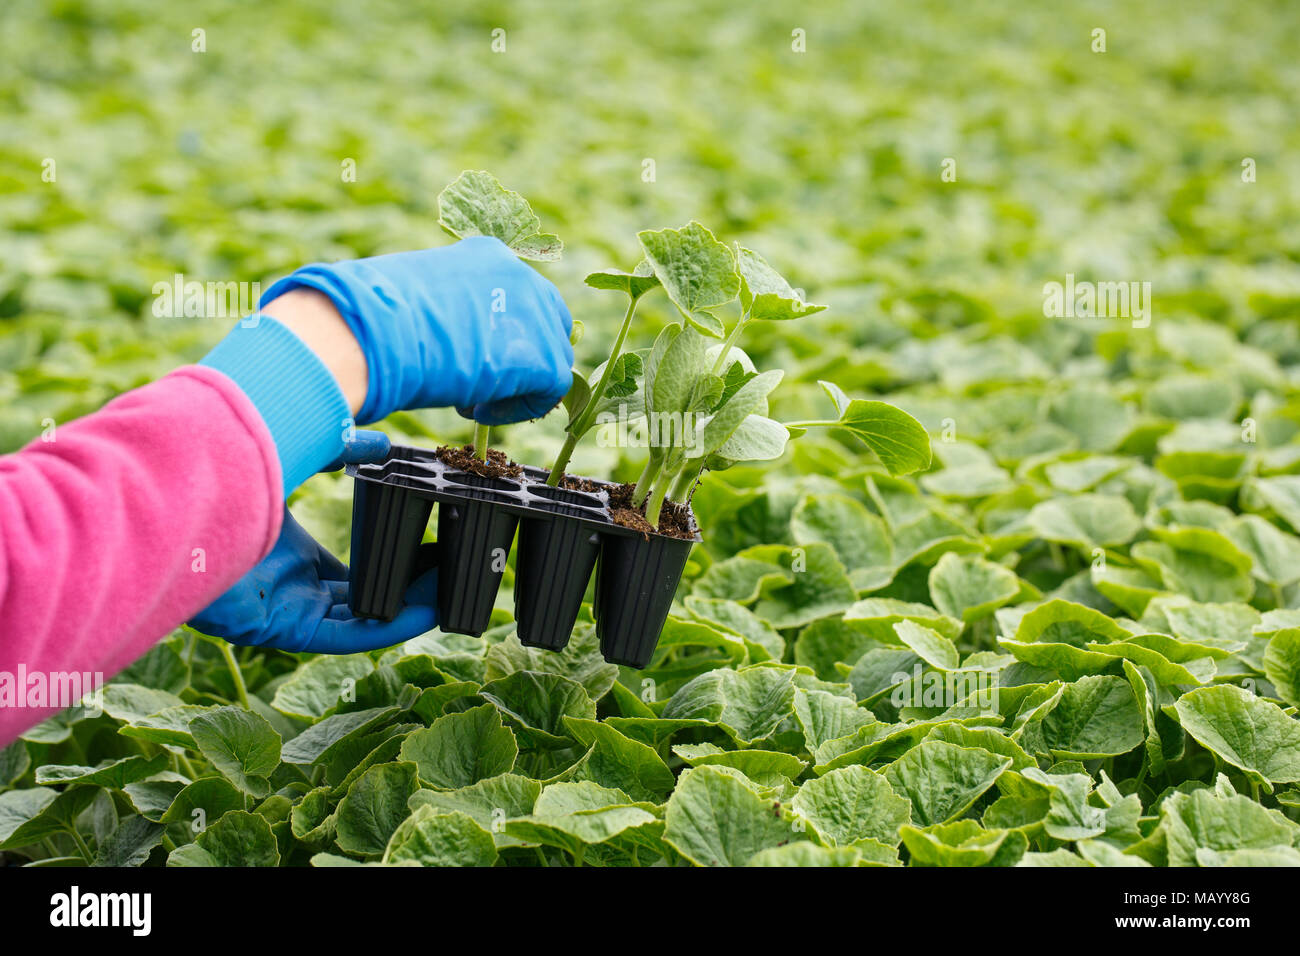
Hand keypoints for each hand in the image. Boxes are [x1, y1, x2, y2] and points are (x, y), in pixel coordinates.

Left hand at [188, 432, 436, 652]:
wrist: (178, 489)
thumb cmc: (222, 472)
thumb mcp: (296, 459)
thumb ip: (339, 453)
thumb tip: (381, 444)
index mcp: (287, 555)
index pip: (349, 572)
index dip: (391, 564)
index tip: (430, 551)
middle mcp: (285, 588)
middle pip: (360, 598)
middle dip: (407, 590)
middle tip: (451, 574)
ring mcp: (282, 612)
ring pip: (357, 620)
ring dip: (406, 611)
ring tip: (451, 596)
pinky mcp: (278, 629)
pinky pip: (341, 637)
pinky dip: (385, 627)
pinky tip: (424, 613)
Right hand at [260, 236, 573, 425]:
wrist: (373, 333)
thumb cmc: (375, 316)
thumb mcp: (417, 298)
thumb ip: (447, 308)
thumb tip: (438, 332)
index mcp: (488, 255)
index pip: (517, 296)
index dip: (499, 333)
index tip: (468, 353)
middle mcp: (521, 276)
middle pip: (546, 323)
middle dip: (519, 356)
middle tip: (480, 383)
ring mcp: (537, 314)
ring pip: (549, 358)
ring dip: (515, 385)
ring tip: (470, 399)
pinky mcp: (544, 356)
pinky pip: (548, 390)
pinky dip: (516, 407)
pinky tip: (477, 409)